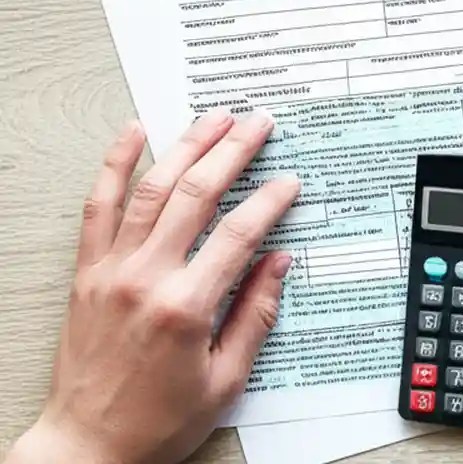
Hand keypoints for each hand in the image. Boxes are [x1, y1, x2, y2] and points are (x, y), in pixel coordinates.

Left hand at [7, 110, 298, 463]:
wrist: (86, 447)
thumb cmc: (156, 422)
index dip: (271, 201)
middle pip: (197, 196)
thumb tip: (278, 263)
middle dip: (234, 152)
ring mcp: (111, 271)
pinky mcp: (87, 273)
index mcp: (186, 307)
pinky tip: (132, 135)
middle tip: (259, 124)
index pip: (239, 234)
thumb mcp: (225, 380)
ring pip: (151, 190)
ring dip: (185, 147)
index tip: (291, 182)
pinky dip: (114, 166)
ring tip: (213, 118)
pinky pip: (98, 207)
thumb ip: (254, 315)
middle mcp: (146, 278)